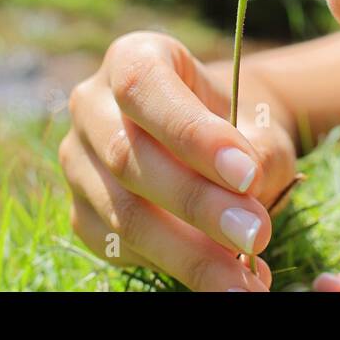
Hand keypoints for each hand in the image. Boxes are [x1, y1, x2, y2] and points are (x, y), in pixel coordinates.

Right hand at [59, 31, 297, 291]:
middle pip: (126, 156)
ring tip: (246, 278)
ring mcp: (79, 162)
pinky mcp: (83, 214)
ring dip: (188, 251)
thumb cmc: (241, 126)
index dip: (190, 133)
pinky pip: (118, 247)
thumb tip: (246, 193)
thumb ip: (258, 151)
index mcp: (132, 57)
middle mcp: (91, 105)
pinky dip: (173, 268)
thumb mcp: (260, 125)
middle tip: (256, 234)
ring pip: (121, 212)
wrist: (222, 149)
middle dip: (196, 202)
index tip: (245, 174)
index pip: (142, 87)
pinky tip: (223, 282)